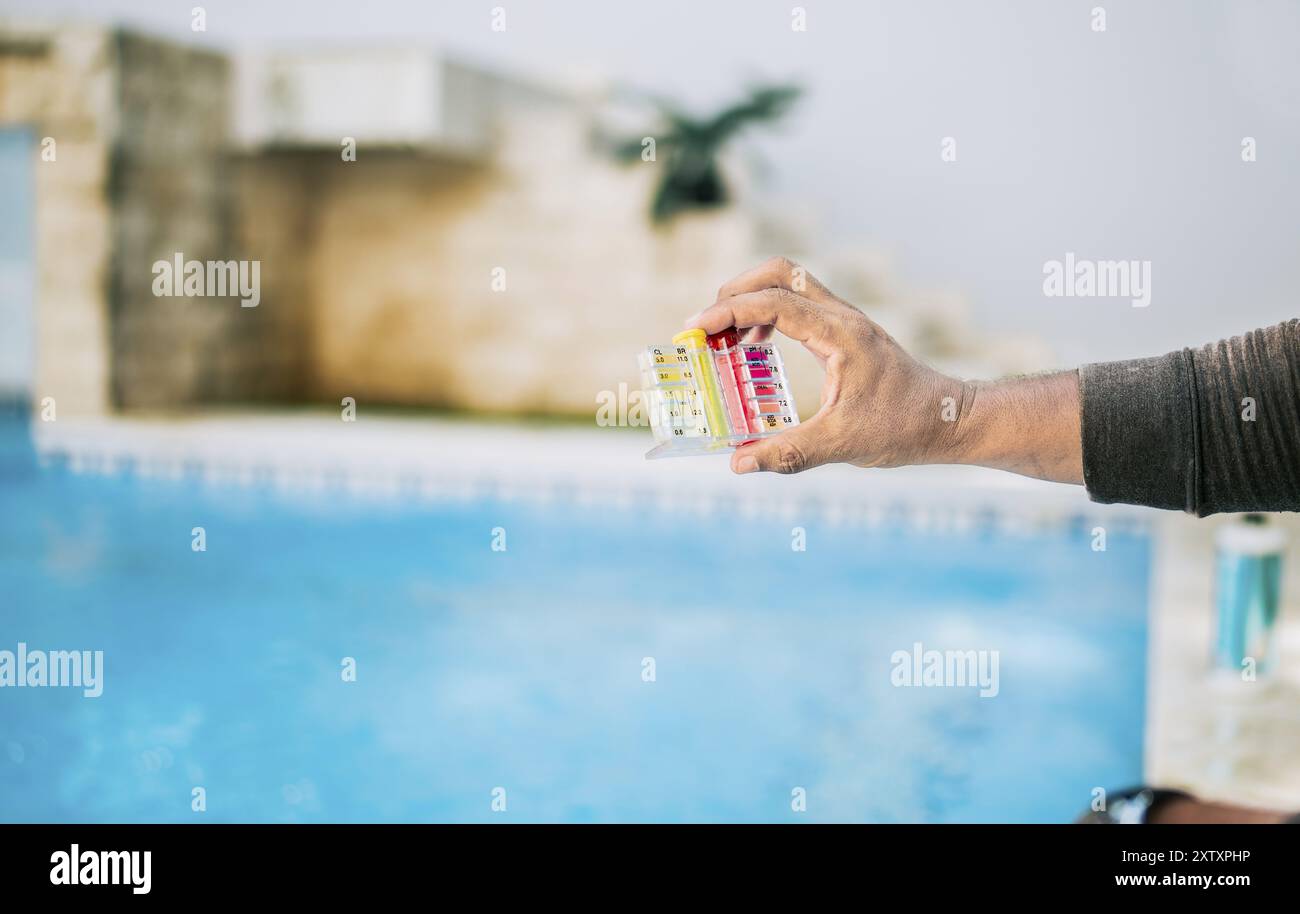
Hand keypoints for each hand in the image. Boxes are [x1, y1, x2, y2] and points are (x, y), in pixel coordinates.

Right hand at [686, 258, 1083, 482]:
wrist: (949, 419)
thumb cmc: (904, 428)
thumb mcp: (842, 445)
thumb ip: (788, 453)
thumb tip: (738, 463)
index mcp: (840, 335)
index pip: (774, 302)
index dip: (728, 311)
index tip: (694, 329)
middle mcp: (842, 317)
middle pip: (780, 273)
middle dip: (734, 291)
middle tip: (705, 328)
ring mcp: (845, 319)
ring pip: (790, 282)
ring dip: (751, 300)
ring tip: (725, 339)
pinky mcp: (846, 330)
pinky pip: (799, 303)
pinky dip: (769, 314)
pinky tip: (757, 346)